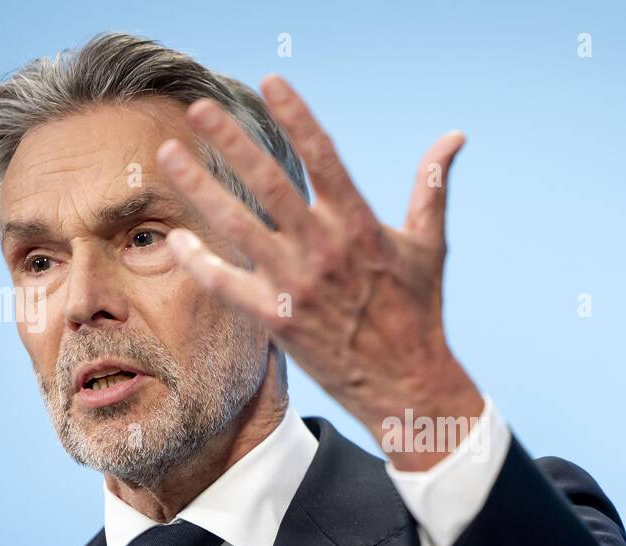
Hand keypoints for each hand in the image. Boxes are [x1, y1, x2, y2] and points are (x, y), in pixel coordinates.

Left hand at [156, 75, 483, 470]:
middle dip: (234, 143)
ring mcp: (297, 285)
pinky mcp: (277, 320)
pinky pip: (228, 285)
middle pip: (271, 184)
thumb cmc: (418, 311)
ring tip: (170, 156)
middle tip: (202, 109)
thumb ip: (432, 186)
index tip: (271, 81)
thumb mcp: (429, 245)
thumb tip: (455, 137)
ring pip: (239, 227)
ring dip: (201, 189)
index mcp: (360, 225)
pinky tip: (176, 240)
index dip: (297, 117)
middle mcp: (325, 250)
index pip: (324, 158)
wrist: (407, 384)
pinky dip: (200, 263)